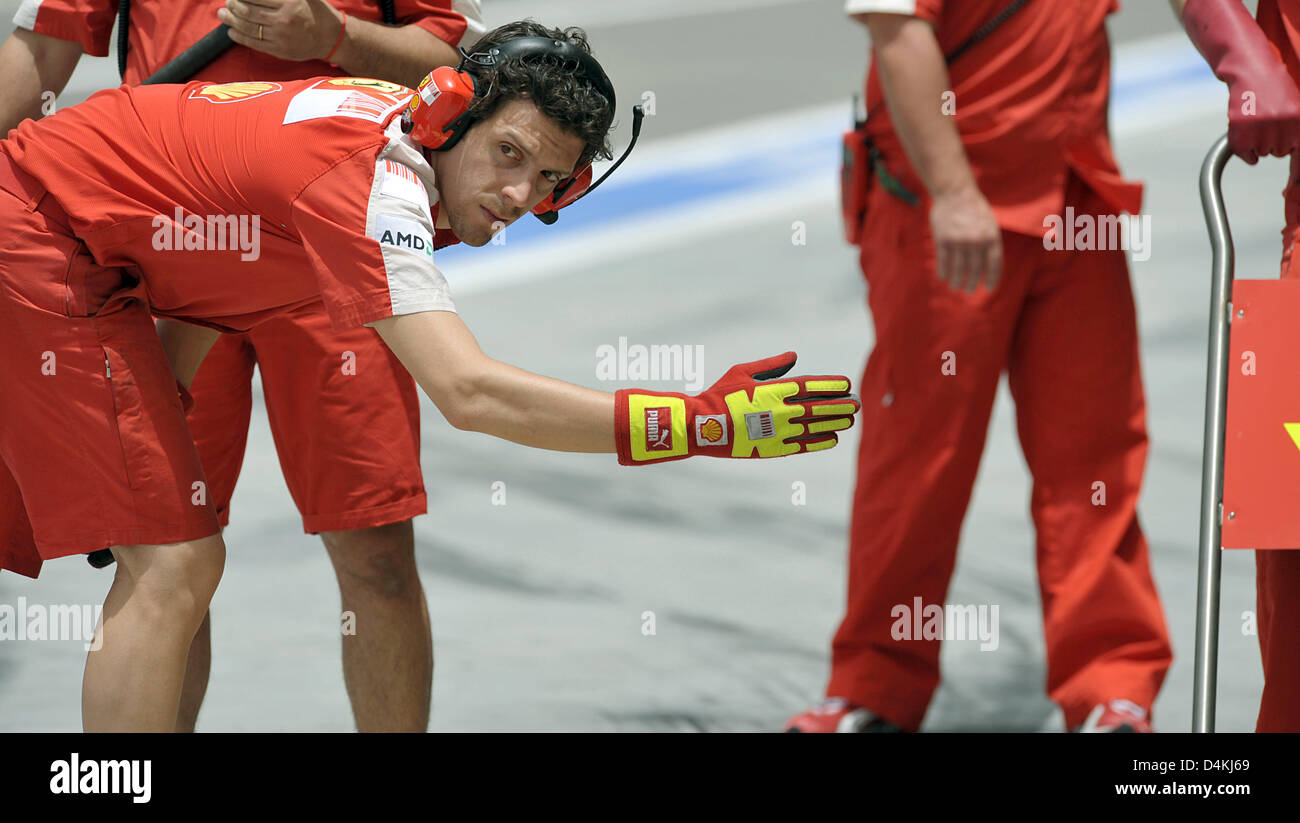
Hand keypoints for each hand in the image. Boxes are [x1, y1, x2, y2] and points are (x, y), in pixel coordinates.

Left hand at [217, 0, 343, 62]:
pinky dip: (240, 37)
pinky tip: (231, 32)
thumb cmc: (317, 12)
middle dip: (233, 5)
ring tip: (223, 15)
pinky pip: (255, 44)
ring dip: (231, 20)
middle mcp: (284, 20)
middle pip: (248, 11)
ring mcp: (281, 37)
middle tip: (227, 3)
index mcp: (289, 3)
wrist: (332, 38)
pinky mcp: (280, 51)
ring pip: (248, 27)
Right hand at [614, 352, 860, 464]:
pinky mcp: (772, 448)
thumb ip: (771, 365)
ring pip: (814, 427)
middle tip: (857, 404)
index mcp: (773, 390)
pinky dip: (819, 442)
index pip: (810, 385)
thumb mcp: (742, 372)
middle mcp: (780, 411)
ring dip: (834, 423)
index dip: (831, 385)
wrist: (702, 426)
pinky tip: (833, 439)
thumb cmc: (720, 395)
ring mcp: (777, 431)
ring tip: (850, 420)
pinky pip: (802, 445)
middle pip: (818, 407)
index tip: (847, 384)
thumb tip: (794, 356)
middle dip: (840, 405)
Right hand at [929, 184, 1001, 292]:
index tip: (989, 288)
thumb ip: (990, 242)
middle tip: (969, 290)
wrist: (955, 193)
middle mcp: (976, 241)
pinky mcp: (943, 240)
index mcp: (991, 237)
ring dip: (957, 280)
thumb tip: (989, 264)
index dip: (992, 279)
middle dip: (972, 283)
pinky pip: (944, 261)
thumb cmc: (974, 207)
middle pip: (975, 270)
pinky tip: (943, 277)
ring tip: (955, 287)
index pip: (994, 264)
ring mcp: (959, 241)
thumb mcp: (989, 223)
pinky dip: (943, 272)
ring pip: (958, 268)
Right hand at [1183, 0, 1299, 163]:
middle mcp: (1285, 126)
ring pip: (1261, 153)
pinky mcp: (1243, 130)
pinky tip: (1245, 129)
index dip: (1298, 175)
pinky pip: (1246, 155)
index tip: (1296, 187)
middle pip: (1279, 153)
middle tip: (1270, 119)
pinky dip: (1243, 149)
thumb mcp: (1297, 108)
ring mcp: (1263, 128)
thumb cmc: (1277, 89)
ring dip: (1257, 141)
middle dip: (1274, 141)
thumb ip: (1296, 131)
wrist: (1252, 71)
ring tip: (1258, 119)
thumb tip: (1293, 151)